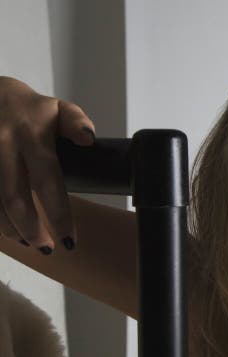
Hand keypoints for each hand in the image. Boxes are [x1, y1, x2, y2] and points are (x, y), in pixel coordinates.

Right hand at [0, 76, 95, 252]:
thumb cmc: (31, 108)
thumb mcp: (58, 108)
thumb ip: (77, 122)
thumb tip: (89, 139)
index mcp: (32, 136)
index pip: (48, 183)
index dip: (59, 216)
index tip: (70, 241)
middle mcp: (4, 146)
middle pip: (16, 199)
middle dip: (32, 230)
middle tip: (47, 248)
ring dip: (10, 229)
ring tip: (29, 243)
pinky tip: (7, 229)